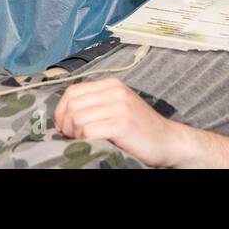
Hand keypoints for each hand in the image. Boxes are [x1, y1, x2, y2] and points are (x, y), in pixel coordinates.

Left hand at [54, 78, 188, 166]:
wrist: (167, 140)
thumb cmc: (139, 128)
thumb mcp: (118, 107)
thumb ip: (97, 103)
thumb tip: (65, 113)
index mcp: (112, 85)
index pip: (72, 91)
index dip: (61, 110)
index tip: (63, 126)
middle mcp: (115, 91)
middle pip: (72, 104)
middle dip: (65, 124)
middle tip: (70, 137)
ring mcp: (119, 107)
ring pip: (77, 118)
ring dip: (74, 134)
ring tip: (82, 141)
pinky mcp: (122, 124)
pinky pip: (89, 131)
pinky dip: (84, 140)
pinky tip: (92, 144)